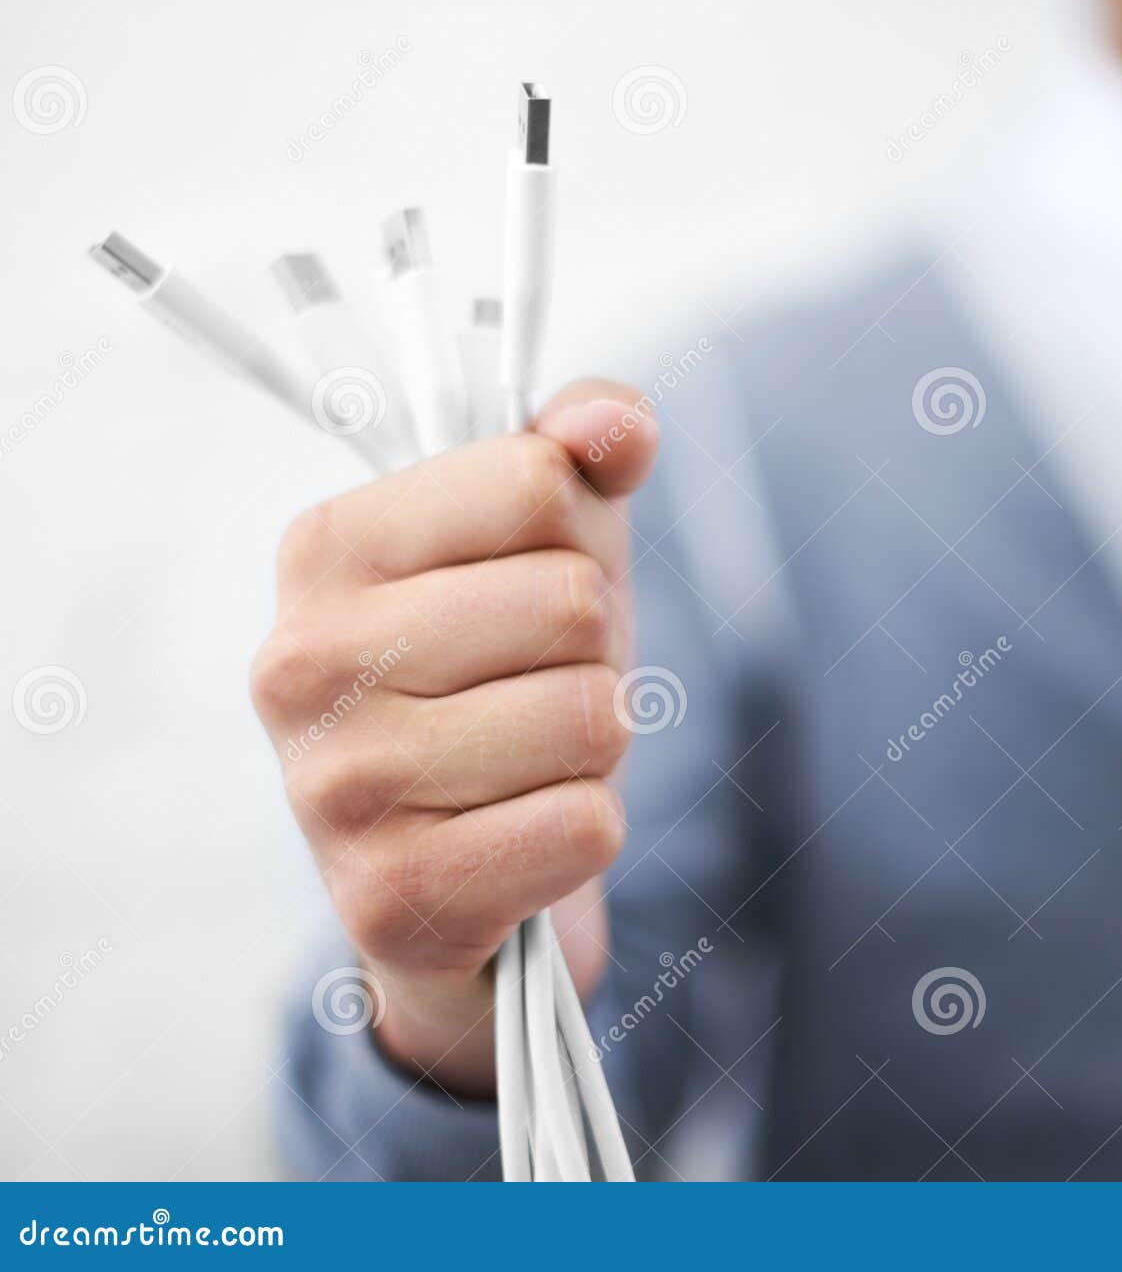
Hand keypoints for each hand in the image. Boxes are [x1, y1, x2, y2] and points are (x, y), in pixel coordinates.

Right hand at [250, 381, 658, 1097]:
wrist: (465, 868)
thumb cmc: (508, 676)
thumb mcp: (553, 543)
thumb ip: (583, 449)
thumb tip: (616, 425)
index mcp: (327, 546)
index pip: (536, 482)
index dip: (577, 537)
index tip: (532, 581)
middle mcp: (303, 661)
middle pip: (573, 603)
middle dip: (593, 653)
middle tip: (536, 690)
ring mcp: (334, 787)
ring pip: (590, 718)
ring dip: (594, 746)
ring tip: (527, 763)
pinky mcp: (391, 897)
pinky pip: (585, 827)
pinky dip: (585, 831)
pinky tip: (519, 836)